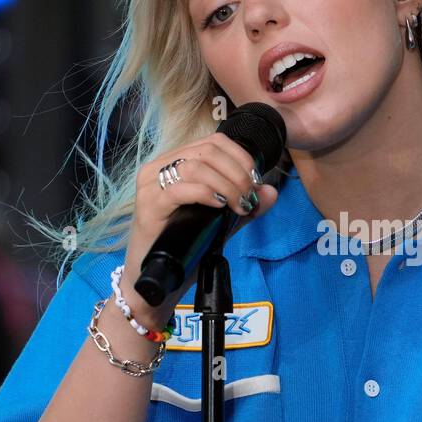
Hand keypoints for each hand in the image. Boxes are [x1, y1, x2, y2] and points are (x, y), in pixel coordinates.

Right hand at [119, 132, 279, 322]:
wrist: (158, 279)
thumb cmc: (185, 247)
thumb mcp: (221, 222)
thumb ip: (245, 206)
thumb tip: (272, 191)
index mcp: (175, 163)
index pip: (213, 142)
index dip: (241, 158)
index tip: (255, 182)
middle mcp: (159, 167)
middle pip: (207, 151)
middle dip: (237, 173)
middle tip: (248, 197)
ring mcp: (150, 185)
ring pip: (195, 166)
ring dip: (226, 184)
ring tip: (237, 205)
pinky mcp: (148, 206)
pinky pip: (179, 189)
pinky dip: (206, 194)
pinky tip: (218, 207)